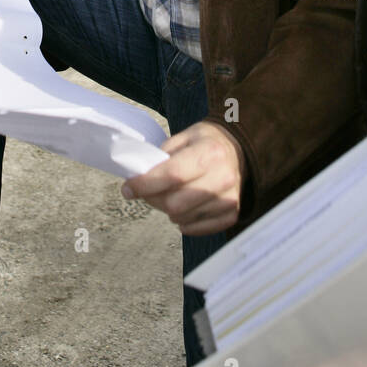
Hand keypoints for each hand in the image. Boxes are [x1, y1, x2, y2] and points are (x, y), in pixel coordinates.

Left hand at [120, 122, 244, 235]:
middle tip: (147, 191)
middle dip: (152, 199)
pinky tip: (183, 207)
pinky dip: (183, 221)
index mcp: (210, 152)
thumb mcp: (184, 137)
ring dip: (167, 210)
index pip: (172, 175)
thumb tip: (138, 178)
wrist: (238, 151)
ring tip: (169, 195)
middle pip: (174, 203)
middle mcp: (223, 177)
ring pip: (182, 218)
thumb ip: (161, 156)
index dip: (145, 184)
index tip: (127, 188)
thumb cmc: (206, 143)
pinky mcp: (231, 215)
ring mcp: (229, 199)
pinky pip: (196, 229)